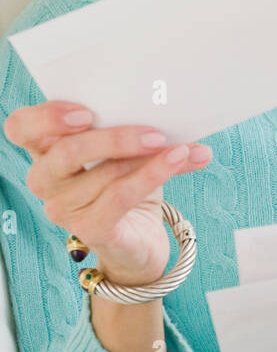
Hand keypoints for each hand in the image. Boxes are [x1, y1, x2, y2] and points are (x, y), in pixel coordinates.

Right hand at [3, 100, 211, 287]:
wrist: (140, 239)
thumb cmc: (126, 183)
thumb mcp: (128, 150)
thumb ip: (137, 129)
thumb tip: (178, 113)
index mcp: (45, 150)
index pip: (20, 128)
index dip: (46, 117)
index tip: (86, 112)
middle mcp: (45, 180)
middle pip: (65, 152)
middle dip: (113, 139)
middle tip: (155, 133)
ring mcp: (63, 209)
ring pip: (103, 175)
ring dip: (148, 159)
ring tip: (180, 149)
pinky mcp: (89, 230)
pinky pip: (120, 197)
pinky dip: (153, 176)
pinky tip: (178, 162)